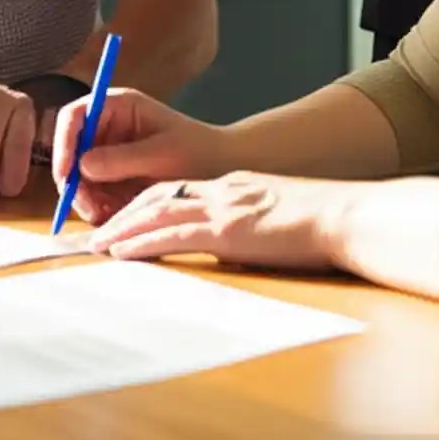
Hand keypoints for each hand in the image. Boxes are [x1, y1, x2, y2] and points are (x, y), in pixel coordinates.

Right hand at [51, 88, 227, 224]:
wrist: (221, 169)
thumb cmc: (198, 152)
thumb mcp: (162, 155)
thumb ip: (122, 159)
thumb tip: (82, 166)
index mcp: (118, 106)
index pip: (75, 116)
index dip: (63, 142)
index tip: (66, 173)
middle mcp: (106, 126)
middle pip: (70, 150)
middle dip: (74, 181)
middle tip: (90, 209)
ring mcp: (106, 152)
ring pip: (77, 176)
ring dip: (86, 199)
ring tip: (108, 216)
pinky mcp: (111, 176)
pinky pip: (92, 193)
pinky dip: (98, 207)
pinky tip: (115, 216)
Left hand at [87, 171, 349, 269]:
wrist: (347, 216)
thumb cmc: (323, 223)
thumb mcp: (276, 218)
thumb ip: (248, 226)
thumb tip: (231, 247)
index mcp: (232, 187)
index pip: (176, 193)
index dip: (143, 206)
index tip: (121, 223)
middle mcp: (221, 191)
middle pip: (156, 197)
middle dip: (121, 216)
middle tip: (92, 236)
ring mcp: (223, 208)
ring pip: (156, 212)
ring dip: (121, 230)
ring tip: (94, 246)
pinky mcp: (228, 229)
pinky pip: (174, 234)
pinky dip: (142, 242)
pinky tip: (121, 252)